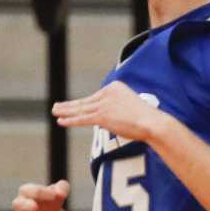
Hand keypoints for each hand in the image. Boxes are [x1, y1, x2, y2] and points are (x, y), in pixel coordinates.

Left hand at [52, 81, 167, 143]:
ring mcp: (104, 104)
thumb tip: (103, 121)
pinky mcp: (102, 116)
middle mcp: (107, 93)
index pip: (97, 97)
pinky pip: (82, 119)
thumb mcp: (131, 108)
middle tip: (57, 106)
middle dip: (70, 105)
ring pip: (81, 109)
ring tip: (55, 112)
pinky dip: (70, 120)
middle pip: (85, 101)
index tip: (77, 108)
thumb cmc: (148, 120)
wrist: (154, 123)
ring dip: (66, 111)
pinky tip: (61, 121)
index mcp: (115, 87)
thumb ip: (117, 110)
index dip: (87, 106)